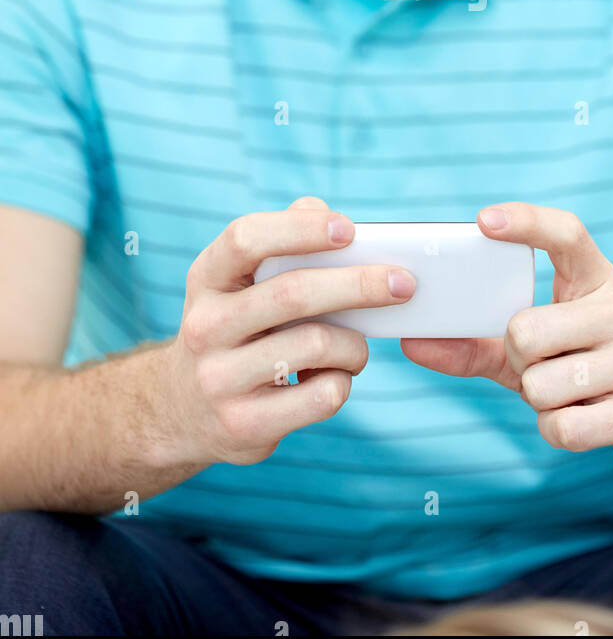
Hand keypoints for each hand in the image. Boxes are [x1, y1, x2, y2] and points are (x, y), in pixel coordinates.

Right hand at [164, 197, 415, 466]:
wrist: (182, 411)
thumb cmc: (234, 328)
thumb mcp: (238, 283)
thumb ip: (281, 242)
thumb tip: (327, 214)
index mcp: (206, 279)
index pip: (245, 239)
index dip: (300, 228)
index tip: (349, 229)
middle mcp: (204, 326)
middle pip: (293, 293)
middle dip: (359, 284)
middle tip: (405, 283)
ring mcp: (219, 380)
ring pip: (316, 345)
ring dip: (355, 344)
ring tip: (357, 346)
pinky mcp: (244, 424)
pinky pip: (322, 396)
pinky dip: (343, 382)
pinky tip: (333, 379)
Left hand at [402, 203, 612, 477]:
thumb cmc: (596, 373)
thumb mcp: (543, 350)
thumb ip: (478, 344)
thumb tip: (410, 345)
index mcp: (599, 281)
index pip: (567, 234)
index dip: (526, 222)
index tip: (484, 221)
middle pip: (524, 331)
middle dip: (519, 361)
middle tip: (544, 368)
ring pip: (541, 385)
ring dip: (542, 403)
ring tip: (575, 397)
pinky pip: (565, 427)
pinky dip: (560, 432)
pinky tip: (588, 422)